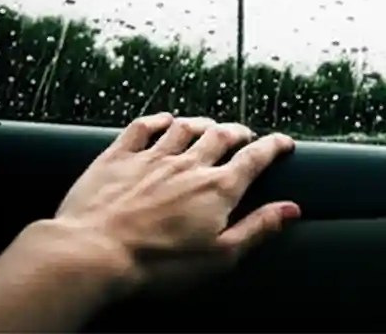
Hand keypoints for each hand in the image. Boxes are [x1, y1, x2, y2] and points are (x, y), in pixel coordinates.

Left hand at [51, 112, 300, 297]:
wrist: (94, 253)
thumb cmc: (158, 264)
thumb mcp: (219, 256)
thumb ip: (257, 229)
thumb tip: (291, 209)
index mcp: (217, 190)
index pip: (254, 158)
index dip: (273, 146)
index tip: (284, 142)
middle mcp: (188, 165)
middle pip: (221, 136)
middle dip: (239, 132)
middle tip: (246, 135)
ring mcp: (151, 157)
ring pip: (185, 128)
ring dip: (202, 123)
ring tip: (210, 125)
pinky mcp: (118, 157)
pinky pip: (143, 127)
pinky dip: (158, 120)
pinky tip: (164, 120)